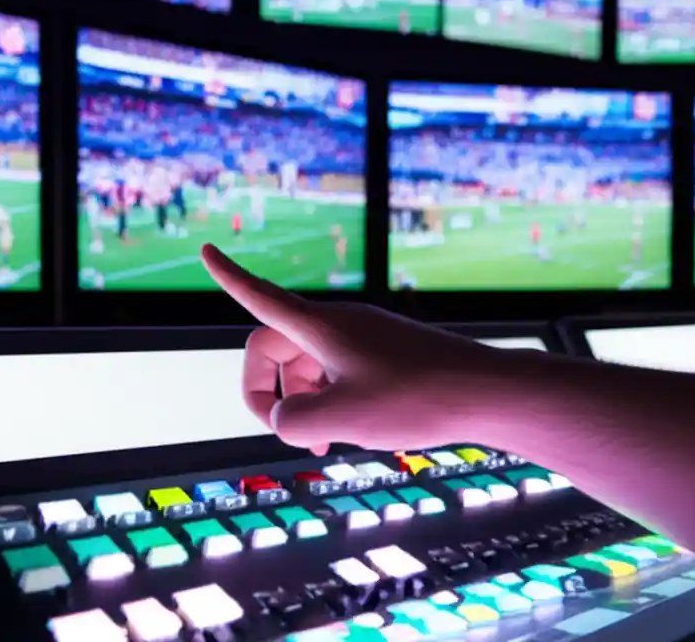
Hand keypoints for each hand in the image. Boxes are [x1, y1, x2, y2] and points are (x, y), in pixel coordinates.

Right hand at [200, 244, 502, 453]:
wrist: (487, 393)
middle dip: (268, 390)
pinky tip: (354, 430)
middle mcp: (339, 324)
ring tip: (327, 442)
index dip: (229, 278)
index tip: (206, 253)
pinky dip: (332, 400)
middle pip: (277, 347)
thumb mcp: (341, 420)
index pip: (260, 298)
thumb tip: (286, 419)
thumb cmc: (417, 401)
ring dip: (303, 402)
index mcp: (321, 328)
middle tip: (284, 430)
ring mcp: (364, 337)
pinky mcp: (386, 354)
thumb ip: (293, 421)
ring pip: (309, 365)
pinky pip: (339, 371)